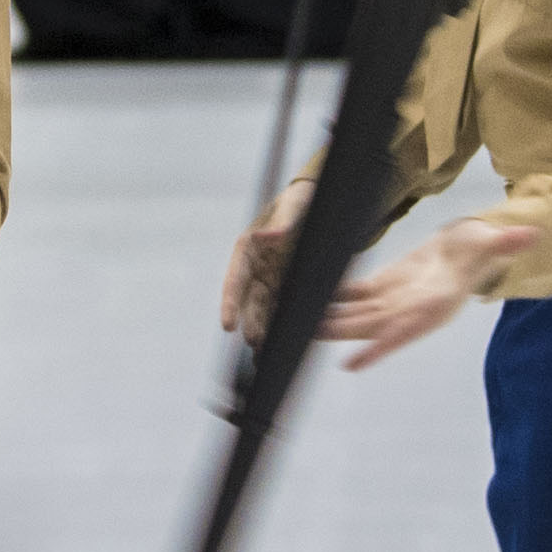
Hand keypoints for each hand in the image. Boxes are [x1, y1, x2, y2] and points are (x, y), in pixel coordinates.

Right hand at [220, 179, 314, 338]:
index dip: (230, 303)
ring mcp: (273, 277)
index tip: (228, 325)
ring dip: (264, 329)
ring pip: (265, 308)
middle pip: (250, 300)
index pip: (234, 280)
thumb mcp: (295, 202)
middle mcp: (256, 267)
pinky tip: (288, 340)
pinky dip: (285, 322)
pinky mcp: (290, 284)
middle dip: (250, 322)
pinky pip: (286, 306)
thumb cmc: (304, 198)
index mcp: (248, 248)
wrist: (324, 202)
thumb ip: (283, 220)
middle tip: (254, 343)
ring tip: (265, 352)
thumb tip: (265, 238)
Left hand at [321, 218, 536, 370]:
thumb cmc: (481, 247)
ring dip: (331, 318)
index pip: (407, 330)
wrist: (468, 245)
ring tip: (297, 319)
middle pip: (372, 326)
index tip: (354, 364)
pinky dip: (335, 297)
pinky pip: (356, 295)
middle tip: (307, 334)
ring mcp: (396, 300)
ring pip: (358, 314)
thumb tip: (531, 234)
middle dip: (341, 332)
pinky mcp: (384, 285)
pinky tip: (311, 294)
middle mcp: (412, 309)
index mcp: (437, 305)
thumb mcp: (493, 242)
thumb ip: (506, 242)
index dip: (381, 347)